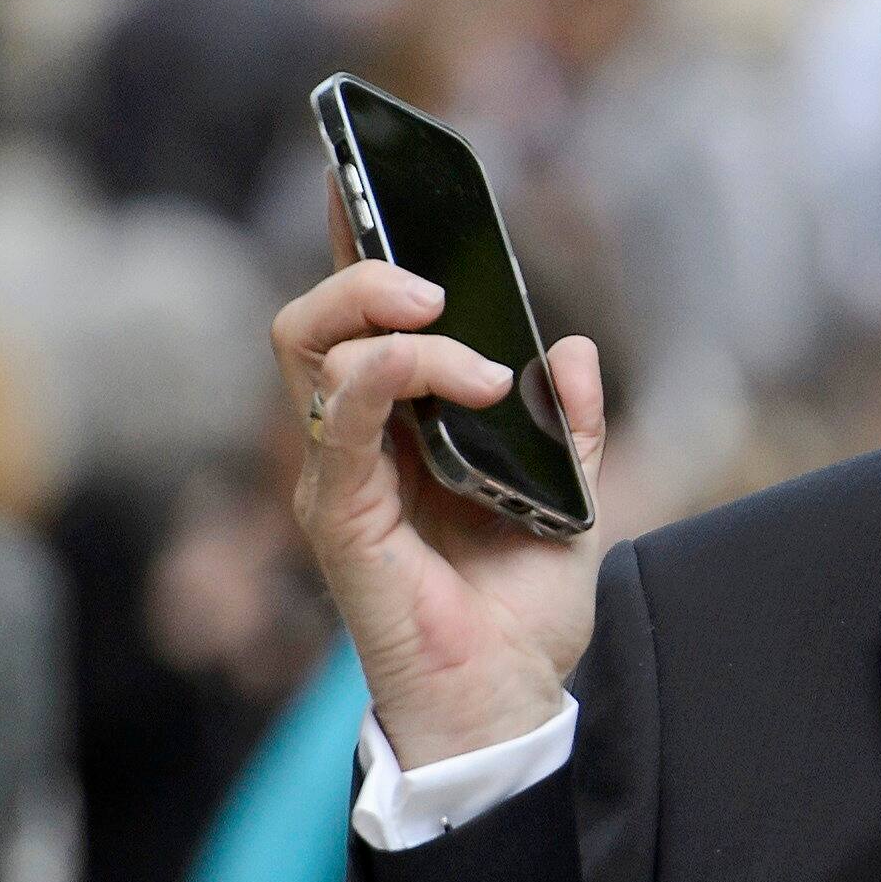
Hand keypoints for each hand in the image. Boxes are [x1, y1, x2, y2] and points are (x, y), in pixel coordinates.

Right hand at [274, 183, 608, 770]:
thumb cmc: (520, 619)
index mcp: (397, 436)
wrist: (508, 706)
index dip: (353, 246)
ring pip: (309, 348)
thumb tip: (569, 350)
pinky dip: (400, 373)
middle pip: (309, 321)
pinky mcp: (340, 513)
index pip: (357, 325)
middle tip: (432, 281)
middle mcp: (352, 448)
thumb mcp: (571, 502)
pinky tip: (467, 380)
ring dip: (381, 313)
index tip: (365, 175)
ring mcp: (338, 477)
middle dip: (358, 267)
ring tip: (452, 324)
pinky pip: (341, 414)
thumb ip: (567, 425)